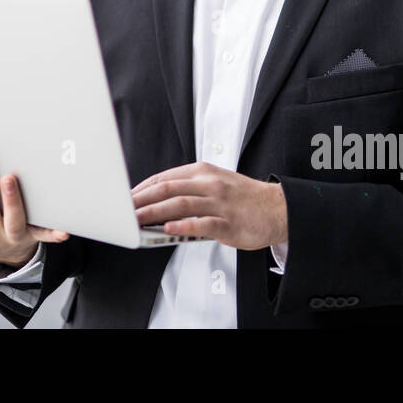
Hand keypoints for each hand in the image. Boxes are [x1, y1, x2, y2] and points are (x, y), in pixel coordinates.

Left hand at [132, 161, 287, 250]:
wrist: (278, 208)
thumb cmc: (244, 197)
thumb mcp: (215, 181)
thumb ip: (189, 188)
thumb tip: (158, 199)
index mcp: (203, 172)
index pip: (164, 178)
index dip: (141, 188)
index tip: (126, 199)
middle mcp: (209, 184)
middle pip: (167, 189)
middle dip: (141, 200)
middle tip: (123, 210)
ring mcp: (219, 203)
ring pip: (180, 204)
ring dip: (154, 212)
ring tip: (136, 220)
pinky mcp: (228, 223)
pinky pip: (202, 224)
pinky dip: (183, 226)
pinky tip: (168, 229)